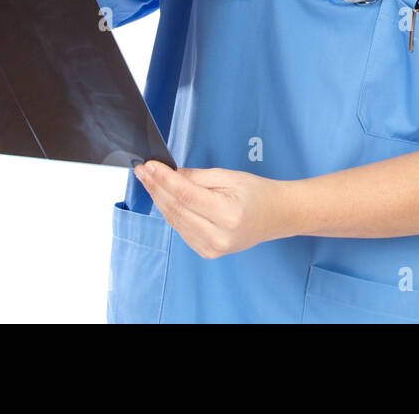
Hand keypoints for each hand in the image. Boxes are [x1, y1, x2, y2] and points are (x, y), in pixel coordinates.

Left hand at [133, 162, 293, 258]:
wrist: (276, 216)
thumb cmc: (256, 193)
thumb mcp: (229, 176)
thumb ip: (197, 177)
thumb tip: (169, 174)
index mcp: (227, 215)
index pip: (185, 196)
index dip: (163, 180)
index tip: (149, 166)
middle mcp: (218, 236)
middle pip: (176, 210)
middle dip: (156, 188)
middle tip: (142, 171)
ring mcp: (211, 248)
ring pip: (174, 221)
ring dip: (159, 199)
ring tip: (148, 181)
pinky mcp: (206, 251)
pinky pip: (181, 230)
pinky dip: (170, 212)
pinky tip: (164, 197)